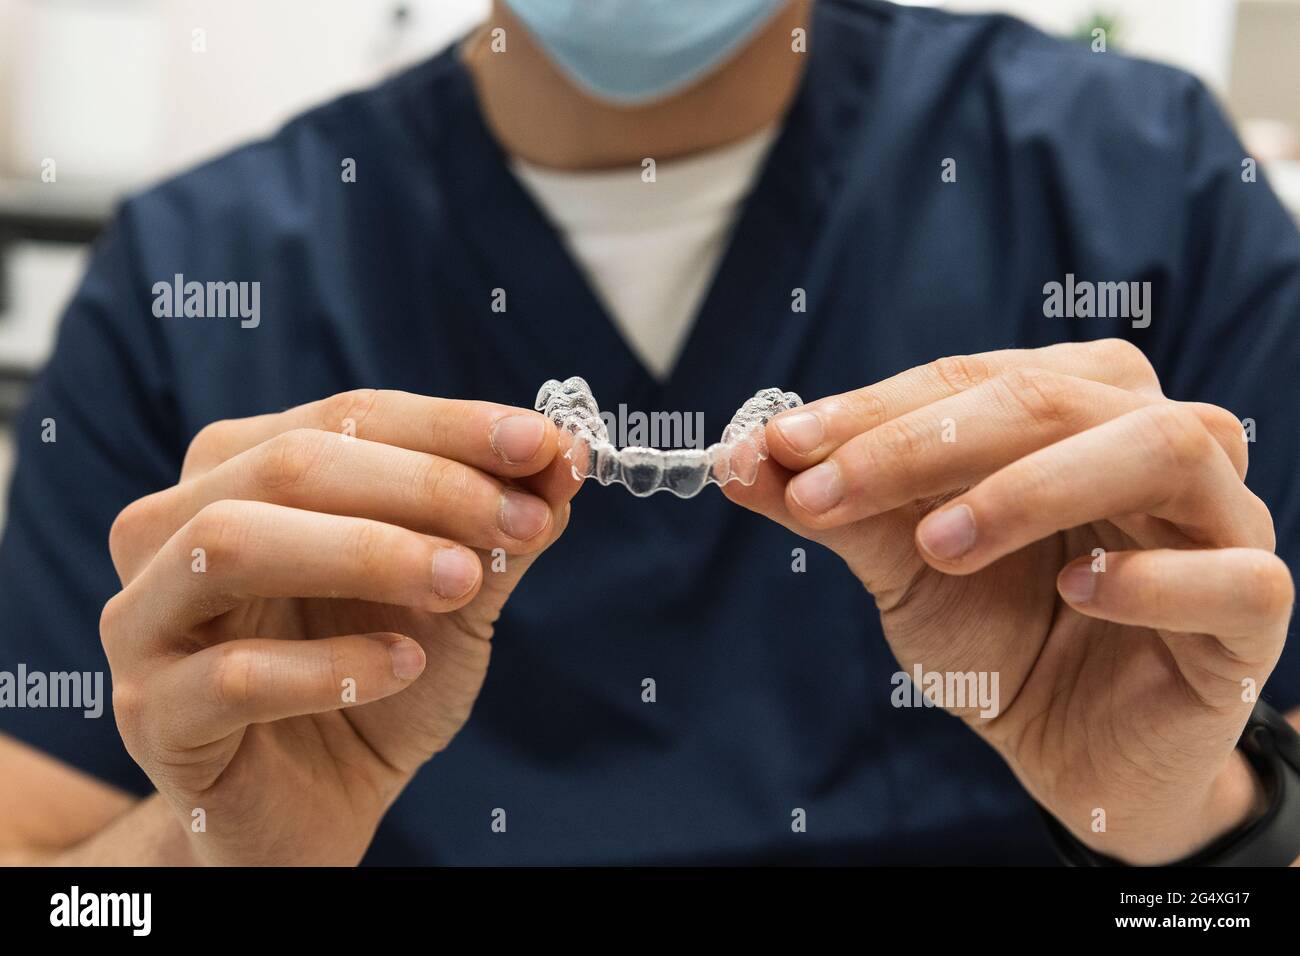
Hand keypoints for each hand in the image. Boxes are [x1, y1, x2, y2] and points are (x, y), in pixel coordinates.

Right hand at [101, 390, 578, 864]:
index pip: (349, 418)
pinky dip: (330, 665)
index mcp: (240, 471)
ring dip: (368, 552)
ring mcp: (145, 619)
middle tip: (520, 521)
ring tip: (465, 584)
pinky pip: (231, 672)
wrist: (319, 804)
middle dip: (424, 486)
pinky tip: (403, 667)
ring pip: (233, 543)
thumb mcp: (454, 595)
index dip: (451, 426)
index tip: (545, 445)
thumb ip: (495, 525)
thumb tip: (561, 456)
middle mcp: (172, 526)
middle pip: (289, 466)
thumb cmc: (379, 679)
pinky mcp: (150, 711)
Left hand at [727, 340, 1292, 863]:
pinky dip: (1149, 578)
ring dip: (1033, 488)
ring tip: (939, 542)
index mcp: (1071, 407)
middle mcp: (1151, 437)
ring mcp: (1217, 516)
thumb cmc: (996, 633)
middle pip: (1053, 396)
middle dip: (924, 440)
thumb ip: (838, 507)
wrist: (1070, 745)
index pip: (970, 379)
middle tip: (827, 491)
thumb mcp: (904, 567)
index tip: (778, 447)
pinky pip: (1234, 573)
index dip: (870, 409)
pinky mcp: (1252, 606)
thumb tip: (740, 457)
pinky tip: (1076, 594)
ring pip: (1161, 449)